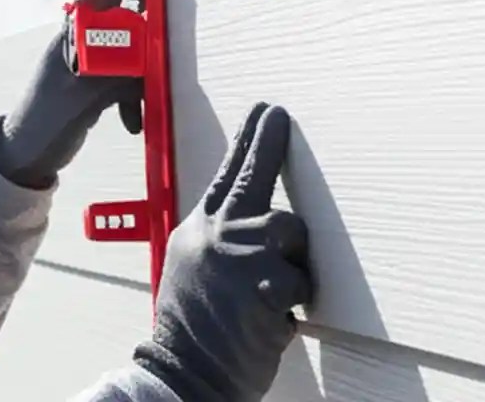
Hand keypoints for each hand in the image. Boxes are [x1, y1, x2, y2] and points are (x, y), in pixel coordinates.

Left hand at [0, 0, 145, 188]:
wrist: (25, 156)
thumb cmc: (44, 122)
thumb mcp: (82, 98)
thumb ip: (115, 73)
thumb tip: (149, 58)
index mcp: (71, 34)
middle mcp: (81, 41)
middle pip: (124, 19)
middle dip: (149, 35)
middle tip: (168, 49)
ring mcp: (89, 62)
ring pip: (130, 52)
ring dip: (142, 77)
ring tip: (146, 103)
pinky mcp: (96, 83)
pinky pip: (126, 78)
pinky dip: (134, 96)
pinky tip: (133, 120)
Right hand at [134, 103, 312, 400]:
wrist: (183, 371)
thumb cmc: (194, 330)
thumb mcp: (192, 269)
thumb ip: (219, 240)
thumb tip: (255, 222)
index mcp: (197, 231)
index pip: (226, 175)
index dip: (246, 142)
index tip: (261, 113)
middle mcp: (214, 234)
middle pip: (256, 180)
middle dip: (269, 144)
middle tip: (279, 117)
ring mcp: (237, 254)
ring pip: (291, 232)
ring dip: (293, 262)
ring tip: (273, 292)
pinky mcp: (262, 282)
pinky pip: (301, 279)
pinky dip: (294, 302)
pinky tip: (271, 317)